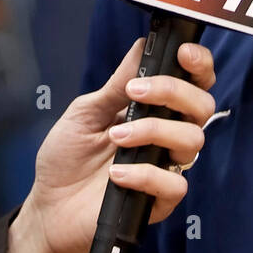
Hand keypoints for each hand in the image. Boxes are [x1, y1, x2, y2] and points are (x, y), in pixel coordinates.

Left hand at [5, 37, 215, 252]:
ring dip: (153, 130)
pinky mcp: (159, 201)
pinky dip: (145, 174)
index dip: (198, 64)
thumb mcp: (86, 111)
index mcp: (154, 109)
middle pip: (202, 105)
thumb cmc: (68, 157)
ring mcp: (165, 167)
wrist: (49, 207)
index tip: (182, 52)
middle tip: (135, 93)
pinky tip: (116, 174)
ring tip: (116, 137)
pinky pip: (175, 184)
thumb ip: (116, 84)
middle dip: (174, 91)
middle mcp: (166, 135)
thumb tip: (142, 46)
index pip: (193, 82)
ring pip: (193, 140)